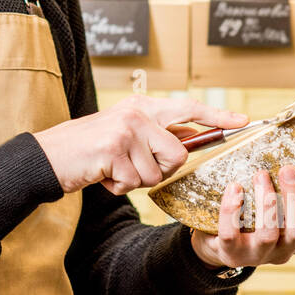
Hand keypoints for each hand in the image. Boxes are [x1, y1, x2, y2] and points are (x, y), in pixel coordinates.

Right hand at [32, 95, 248, 194]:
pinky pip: (133, 182)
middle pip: (177, 154)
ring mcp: (125, 130)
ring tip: (113, 169)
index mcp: (143, 106)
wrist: (50, 156)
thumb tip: (187, 146)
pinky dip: (118, 187)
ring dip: (135, 181)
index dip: (217, 117)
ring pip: (156, 174)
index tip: (243, 121)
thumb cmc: (91, 150)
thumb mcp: (125, 134)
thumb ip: (154, 136)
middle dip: (159, 170)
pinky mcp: (113, 150)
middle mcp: (137, 113)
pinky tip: (102, 175)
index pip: (188, 108)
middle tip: (132, 166)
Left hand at [190, 167, 294, 269]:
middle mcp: (284, 251)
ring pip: (269, 234)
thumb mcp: (277, 206)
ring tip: (260, 174)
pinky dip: (232, 209)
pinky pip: (231, 233)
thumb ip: (288, 186)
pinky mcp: (232, 254)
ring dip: (267, 202)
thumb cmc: (254, 216)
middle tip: (288, 169)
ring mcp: (258, 255)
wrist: (219, 243)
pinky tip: (234, 188)